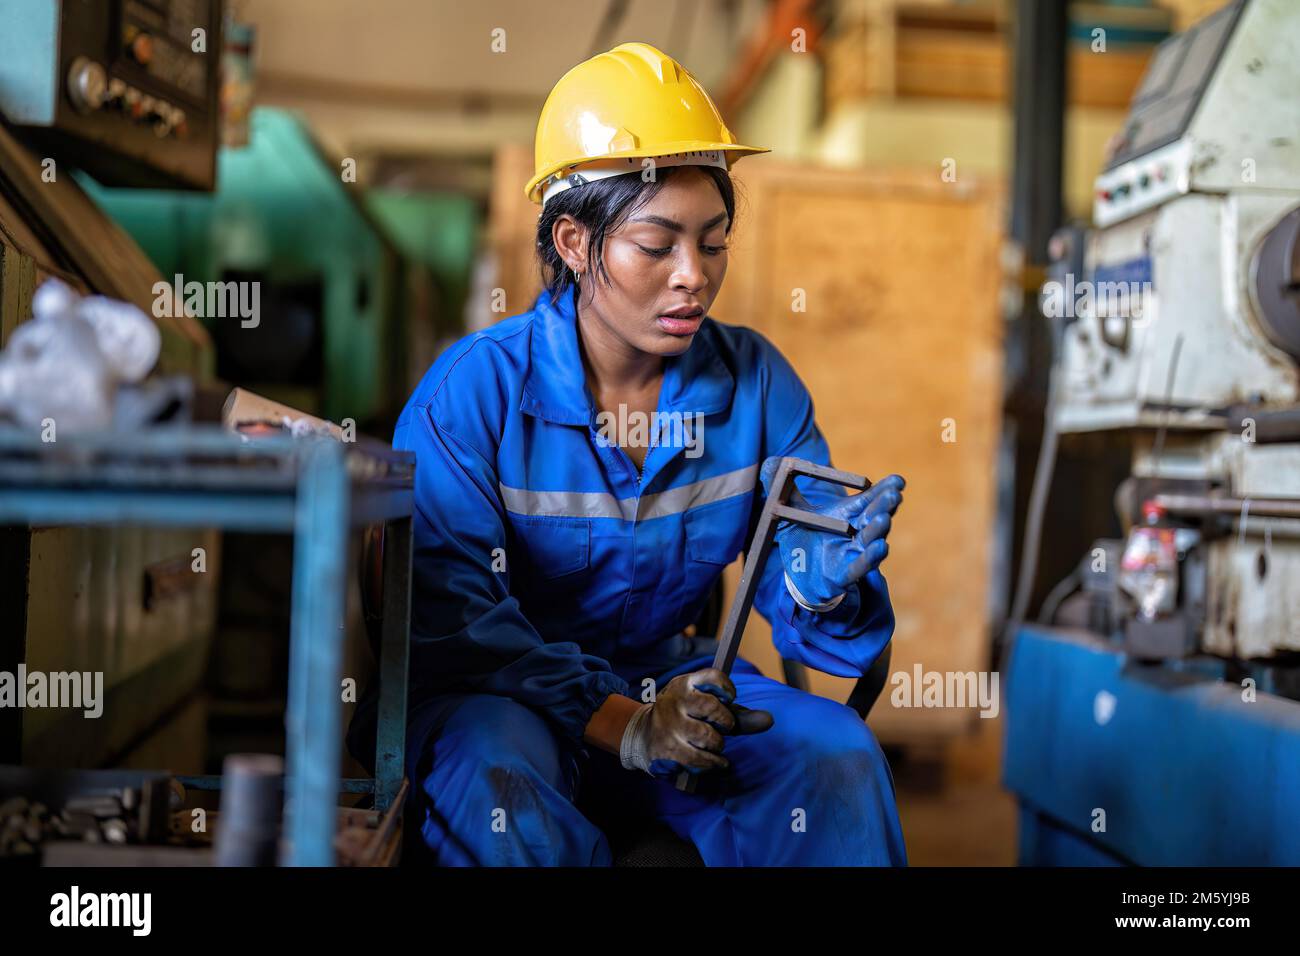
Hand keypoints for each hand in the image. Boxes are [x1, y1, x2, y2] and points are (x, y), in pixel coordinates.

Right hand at [638, 668, 772, 774]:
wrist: (641, 736)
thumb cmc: (683, 719)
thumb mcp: (704, 708)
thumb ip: (736, 713)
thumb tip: (769, 721)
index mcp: (685, 684)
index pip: (713, 676)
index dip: (727, 688)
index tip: (729, 698)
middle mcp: (675, 701)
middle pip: (713, 708)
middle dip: (726, 722)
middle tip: (724, 728)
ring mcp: (669, 726)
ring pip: (709, 738)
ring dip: (718, 746)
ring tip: (714, 746)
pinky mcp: (666, 750)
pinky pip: (699, 761)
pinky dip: (713, 764)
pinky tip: (715, 763)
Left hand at [760, 460, 904, 608]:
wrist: (800, 574)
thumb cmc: (804, 538)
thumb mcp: (791, 512)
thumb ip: (783, 488)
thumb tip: (771, 461)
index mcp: (848, 513)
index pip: (870, 498)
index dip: (885, 489)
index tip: (899, 480)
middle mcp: (857, 532)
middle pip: (874, 516)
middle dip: (885, 506)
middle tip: (896, 494)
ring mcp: (853, 553)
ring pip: (870, 540)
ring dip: (879, 530)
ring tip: (885, 519)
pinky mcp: (845, 573)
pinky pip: (860, 566)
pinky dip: (870, 558)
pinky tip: (881, 548)